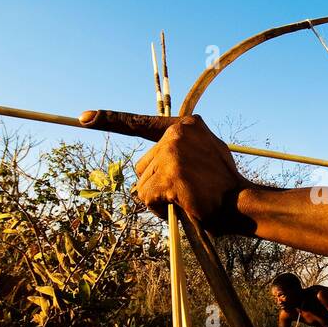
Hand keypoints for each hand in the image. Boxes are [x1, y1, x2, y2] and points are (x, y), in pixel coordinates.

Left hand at [81, 111, 251, 229]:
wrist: (243, 204)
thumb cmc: (224, 187)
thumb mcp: (207, 154)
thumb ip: (184, 148)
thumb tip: (154, 164)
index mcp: (187, 125)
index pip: (141, 123)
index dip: (110, 119)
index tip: (83, 117)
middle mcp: (177, 133)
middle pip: (143, 164)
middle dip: (157, 183)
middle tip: (187, 191)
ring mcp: (172, 153)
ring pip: (143, 183)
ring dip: (159, 198)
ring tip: (187, 199)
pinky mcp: (169, 174)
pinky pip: (146, 198)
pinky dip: (160, 209)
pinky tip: (183, 206)